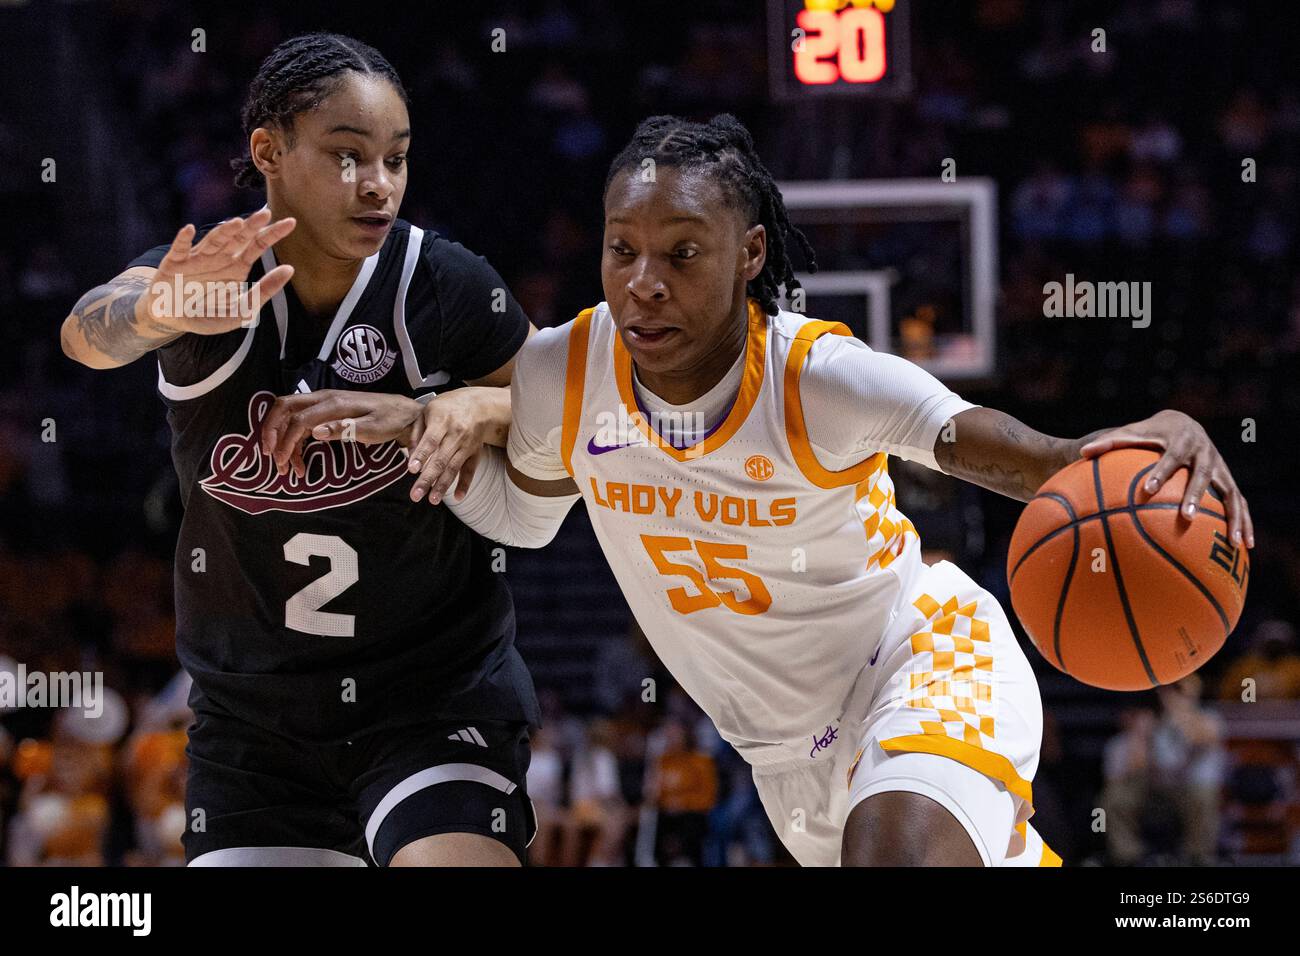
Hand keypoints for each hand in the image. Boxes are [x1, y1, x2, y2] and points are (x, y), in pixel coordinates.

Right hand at [147, 208, 296, 334]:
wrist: (175, 320)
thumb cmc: (210, 313)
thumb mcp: (243, 309)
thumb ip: (265, 291)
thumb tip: (290, 269)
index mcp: (237, 266)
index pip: (258, 245)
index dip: (273, 234)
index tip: (291, 222)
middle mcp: (219, 258)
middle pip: (238, 238)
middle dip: (252, 226)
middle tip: (266, 214)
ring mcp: (197, 258)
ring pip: (213, 241)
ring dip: (224, 231)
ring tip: (237, 223)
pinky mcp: (175, 264)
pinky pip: (179, 249)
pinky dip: (183, 239)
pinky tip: (189, 229)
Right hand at [261, 390, 421, 477]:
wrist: (406, 413)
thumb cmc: (391, 420)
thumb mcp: (372, 428)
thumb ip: (344, 429)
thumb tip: (315, 432)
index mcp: (333, 403)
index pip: (298, 419)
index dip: (285, 440)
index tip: (281, 461)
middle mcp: (324, 399)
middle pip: (284, 407)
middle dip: (271, 431)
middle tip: (271, 457)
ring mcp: (324, 404)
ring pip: (290, 416)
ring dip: (283, 439)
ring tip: (286, 467)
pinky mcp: (327, 412)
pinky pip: (301, 422)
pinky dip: (295, 440)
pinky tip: (299, 460)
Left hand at [406, 387, 506, 504]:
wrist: (480, 405)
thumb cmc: (448, 407)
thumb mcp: (428, 411)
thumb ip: (417, 432)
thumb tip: (410, 456)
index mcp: (442, 421)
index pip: (431, 441)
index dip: (422, 455)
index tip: (412, 470)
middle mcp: (456, 434)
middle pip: (441, 459)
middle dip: (427, 479)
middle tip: (416, 495)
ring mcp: (467, 445)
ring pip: (454, 467)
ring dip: (443, 485)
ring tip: (432, 499)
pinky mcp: (475, 452)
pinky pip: (471, 470)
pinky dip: (465, 484)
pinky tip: (457, 496)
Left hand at [1079, 409, 1253, 547]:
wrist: (1184, 422)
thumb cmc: (1151, 433)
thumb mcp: (1131, 433)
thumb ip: (1108, 443)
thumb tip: (1082, 453)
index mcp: (1180, 441)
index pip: (1170, 458)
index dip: (1160, 472)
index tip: (1147, 490)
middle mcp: (1205, 454)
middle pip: (1202, 476)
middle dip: (1196, 497)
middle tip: (1186, 518)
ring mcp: (1220, 468)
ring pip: (1231, 493)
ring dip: (1233, 517)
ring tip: (1233, 543)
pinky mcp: (1227, 480)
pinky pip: (1240, 503)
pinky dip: (1243, 523)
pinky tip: (1244, 547)